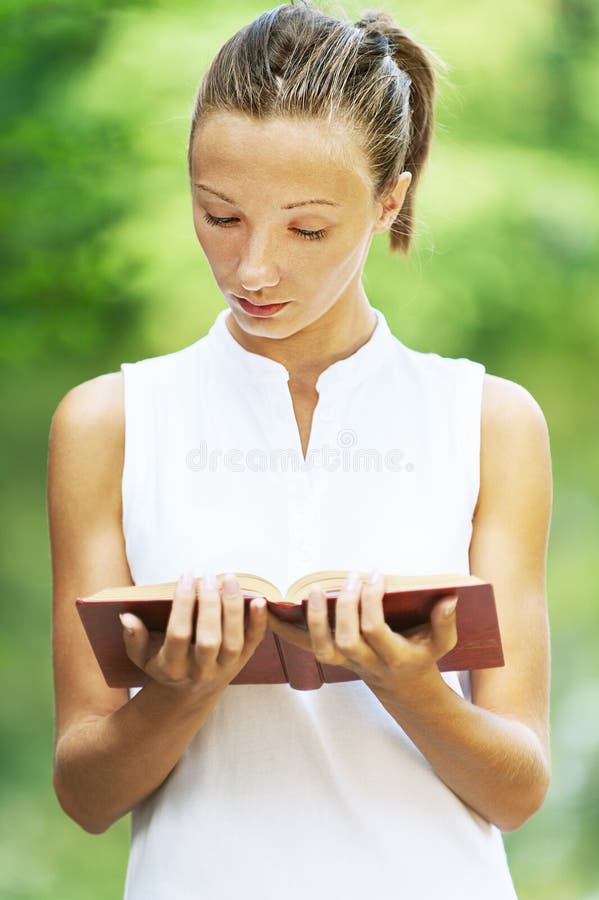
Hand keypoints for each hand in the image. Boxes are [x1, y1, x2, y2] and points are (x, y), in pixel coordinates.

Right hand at [119, 572, 267, 693]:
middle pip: (209, 639)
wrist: (191, 692)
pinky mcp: (243, 661)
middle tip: (207, 575)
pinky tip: (259, 600)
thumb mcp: (142, 656)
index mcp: (172, 668)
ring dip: (233, 607)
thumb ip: (133, 638)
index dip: (183, 604)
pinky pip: (254, 642)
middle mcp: (200, 671)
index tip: (184, 576)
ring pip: (233, 641)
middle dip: (209, 604)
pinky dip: (259, 622)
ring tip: (229, 579)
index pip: (179, 634)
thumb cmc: (164, 664)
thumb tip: (127, 616)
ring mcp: (224, 668)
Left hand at [269, 570, 457, 692]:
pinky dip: (285, 629)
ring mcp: (345, 662)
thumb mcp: (442, 644)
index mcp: (392, 657)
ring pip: (321, 649)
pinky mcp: (331, 657)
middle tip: (350, 577)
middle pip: (345, 639)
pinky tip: (270, 611)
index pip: (375, 631)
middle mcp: (365, 663)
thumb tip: (449, 599)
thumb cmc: (422, 656)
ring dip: (314, 619)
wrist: (403, 688)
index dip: (372, 603)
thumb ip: (445, 623)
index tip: (376, 575)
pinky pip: (302, 646)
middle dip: (345, 607)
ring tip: (314, 590)